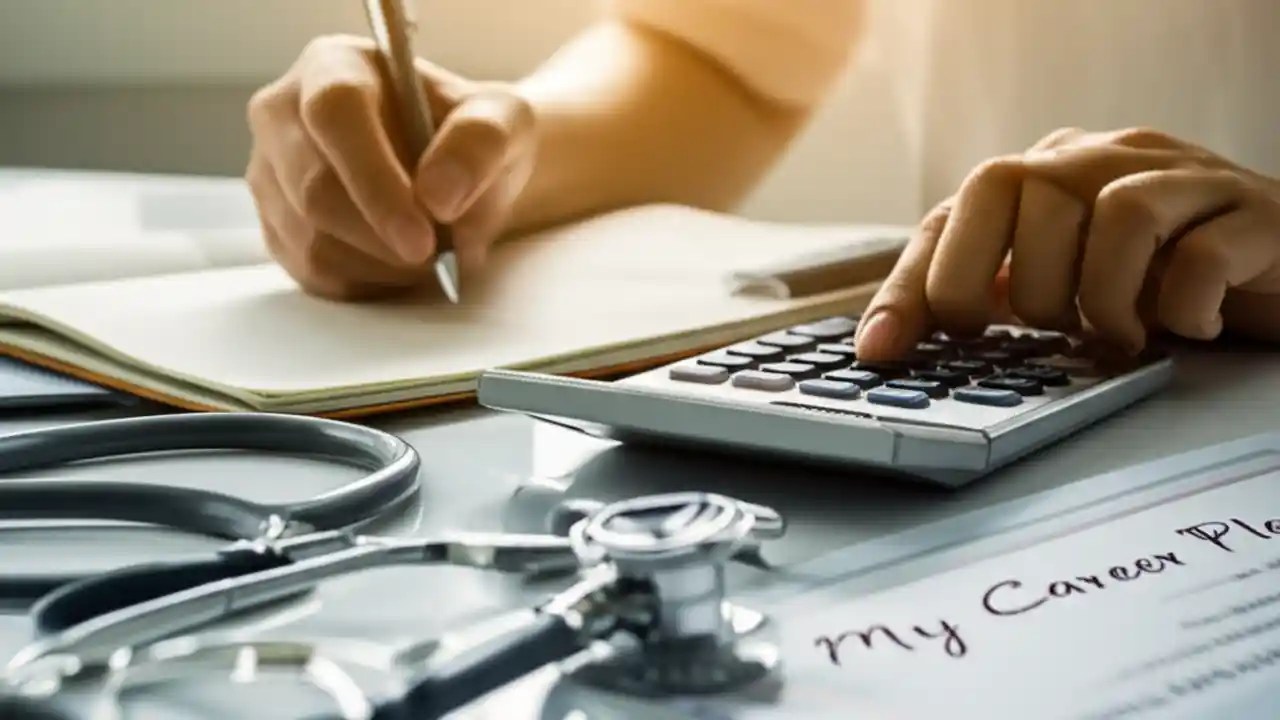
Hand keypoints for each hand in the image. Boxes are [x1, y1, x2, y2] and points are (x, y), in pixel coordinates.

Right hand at [245, 34, 535, 300]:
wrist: (461, 173)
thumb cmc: (473, 138)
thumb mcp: (502, 121)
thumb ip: (479, 144)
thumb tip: (437, 197)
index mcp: (333, 67)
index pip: (333, 115)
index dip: (375, 181)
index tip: (422, 237)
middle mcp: (283, 115)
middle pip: (312, 189)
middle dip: (383, 238)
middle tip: (439, 258)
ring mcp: (272, 175)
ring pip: (310, 240)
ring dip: (381, 265)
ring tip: (430, 256)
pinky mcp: (276, 228)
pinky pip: (311, 273)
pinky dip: (367, 282)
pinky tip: (400, 266)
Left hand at [855, 127, 1279, 359]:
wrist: (1275, 268)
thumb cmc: (1152, 279)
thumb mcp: (1056, 285)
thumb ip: (986, 296)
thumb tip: (888, 345)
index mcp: (1048, 173)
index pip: (958, 209)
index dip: (915, 283)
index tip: (883, 351)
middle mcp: (1106, 159)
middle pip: (1026, 191)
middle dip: (1025, 287)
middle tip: (1052, 330)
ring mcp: (1182, 176)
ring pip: (1115, 215)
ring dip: (1104, 299)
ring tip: (1121, 334)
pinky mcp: (1252, 212)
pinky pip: (1202, 252)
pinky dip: (1182, 306)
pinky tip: (1185, 327)